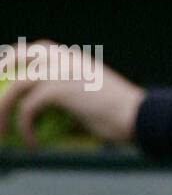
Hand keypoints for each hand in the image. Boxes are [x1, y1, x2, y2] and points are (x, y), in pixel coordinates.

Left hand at [0, 40, 144, 147]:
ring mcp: (61, 71)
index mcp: (75, 58)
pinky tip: (32, 145)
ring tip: (2, 134)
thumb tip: (40, 116)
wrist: (135, 115)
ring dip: (2, 111)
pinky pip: (27, 109)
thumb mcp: (90, 97)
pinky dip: (24, 130)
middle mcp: (66, 58)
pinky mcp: (59, 89)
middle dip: (2, 69)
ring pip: (16, 86)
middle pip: (20, 55)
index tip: (5, 74)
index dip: (17, 59)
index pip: (39, 49)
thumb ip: (66, 97)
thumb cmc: (117, 113)